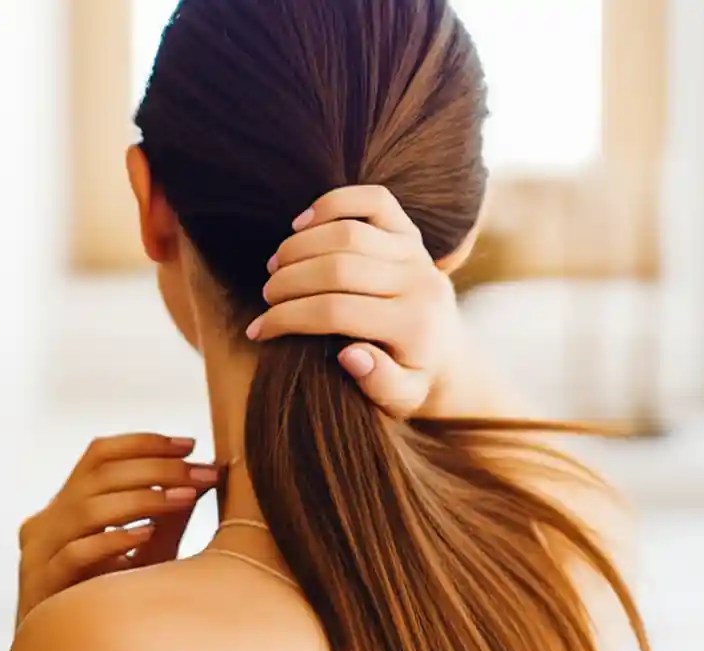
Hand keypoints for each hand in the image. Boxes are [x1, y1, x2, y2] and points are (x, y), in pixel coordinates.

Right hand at [15, 433, 217, 626]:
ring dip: (143, 499)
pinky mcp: (40, 586)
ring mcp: (37, 553)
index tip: (190, 444)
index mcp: (64, 505)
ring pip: (87, 508)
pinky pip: (76, 553)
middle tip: (201, 473)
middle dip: (157, 469)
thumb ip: (167, 512)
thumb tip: (206, 474)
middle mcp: (45, 521)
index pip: (99, 453)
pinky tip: (148, 536)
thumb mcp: (146, 548)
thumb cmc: (111, 601)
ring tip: (186, 499)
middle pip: (99, 475)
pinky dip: (114, 540)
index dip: (144, 442)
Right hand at [246, 185, 465, 417]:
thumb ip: (379, 382)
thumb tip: (349, 353)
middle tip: (267, 297)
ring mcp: (416, 252)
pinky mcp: (410, 231)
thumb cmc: (410, 378)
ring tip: (276, 268)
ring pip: (348, 232)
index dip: (288, 318)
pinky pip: (373, 200)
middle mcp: (420, 282)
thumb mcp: (399, 398)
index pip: (336, 312)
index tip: (258, 330)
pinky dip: (332, 204)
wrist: (445, 353)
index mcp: (414, 326)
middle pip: (338, 268)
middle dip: (289, 282)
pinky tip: (300, 225)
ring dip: (300, 246)